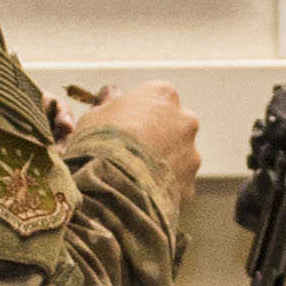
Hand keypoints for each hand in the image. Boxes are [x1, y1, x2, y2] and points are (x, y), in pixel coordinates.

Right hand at [65, 82, 201, 196]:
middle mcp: (185, 120)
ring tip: (134, 176)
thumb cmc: (100, 144)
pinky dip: (163, 186)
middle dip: (157, 135)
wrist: (112, 187)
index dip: (137, 112)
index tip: (124, 124)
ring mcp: (191, 152)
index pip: (155, 97)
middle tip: (131, 151)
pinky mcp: (190, 181)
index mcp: (163, 95)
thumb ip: (110, 102)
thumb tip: (112, 96)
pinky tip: (142, 191)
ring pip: (177, 155)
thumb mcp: (95, 114)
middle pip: (172, 125)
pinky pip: (176, 181)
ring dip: (161, 162)